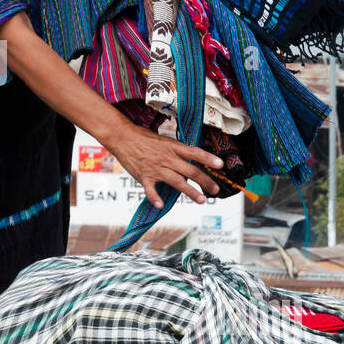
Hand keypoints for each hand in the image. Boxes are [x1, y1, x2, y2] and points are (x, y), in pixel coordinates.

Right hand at [106, 122, 223, 208]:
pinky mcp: (144, 177)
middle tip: (215, 190)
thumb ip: (177, 151)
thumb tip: (193, 160)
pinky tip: (161, 205)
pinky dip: (155, 198)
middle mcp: (167, 158)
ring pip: (177, 182)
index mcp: (173, 147)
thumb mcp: (165, 140)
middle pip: (190, 171)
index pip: (194, 153)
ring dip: (190, 192)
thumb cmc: (144, 137)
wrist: (123, 137)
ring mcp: (156, 168)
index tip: (221, 165)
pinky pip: (151, 190)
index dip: (208, 159)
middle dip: (205, 181)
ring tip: (202, 200)